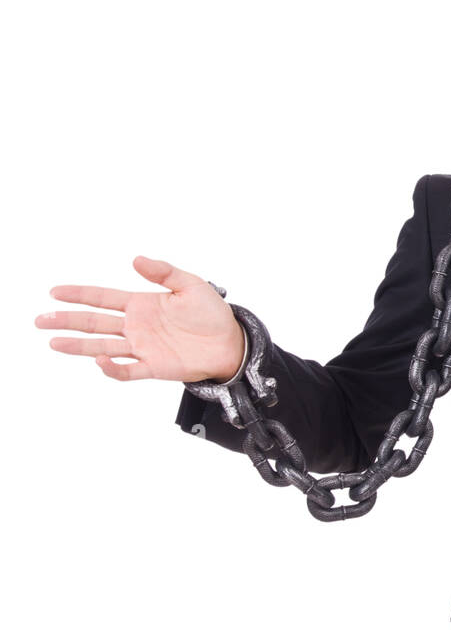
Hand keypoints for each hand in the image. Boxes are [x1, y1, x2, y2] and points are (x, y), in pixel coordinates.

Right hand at [36, 256, 244, 382]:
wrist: (231, 342)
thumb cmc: (211, 313)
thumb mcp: (190, 284)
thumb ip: (164, 272)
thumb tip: (135, 259)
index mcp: (141, 304)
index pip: (103, 298)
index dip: (79, 294)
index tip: (54, 292)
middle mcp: (136, 326)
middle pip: (94, 323)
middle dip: (67, 320)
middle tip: (41, 319)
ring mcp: (143, 347)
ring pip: (102, 346)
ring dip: (78, 345)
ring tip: (53, 341)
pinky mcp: (154, 366)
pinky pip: (128, 370)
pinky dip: (112, 368)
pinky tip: (99, 360)